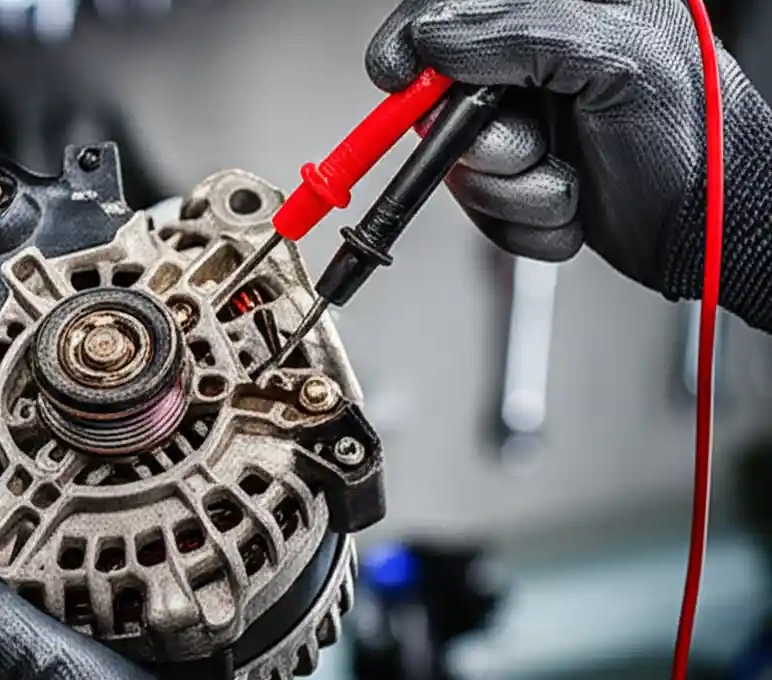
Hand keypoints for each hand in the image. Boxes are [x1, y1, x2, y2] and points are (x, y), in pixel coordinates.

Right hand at [367, 0, 771, 330]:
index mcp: (559, 18)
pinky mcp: (522, 188)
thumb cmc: (694, 136)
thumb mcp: (615, 54)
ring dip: (517, 191)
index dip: (411, 46)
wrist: (713, 228)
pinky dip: (528, 224)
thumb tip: (434, 38)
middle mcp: (534, 73)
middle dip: (484, 142)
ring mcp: (526, 133)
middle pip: (442, 106)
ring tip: (572, 180)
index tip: (396, 77)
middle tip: (534, 145)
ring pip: (462, 170)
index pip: (449, 16)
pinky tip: (574, 206)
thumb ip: (518, 32)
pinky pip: (485, 215)